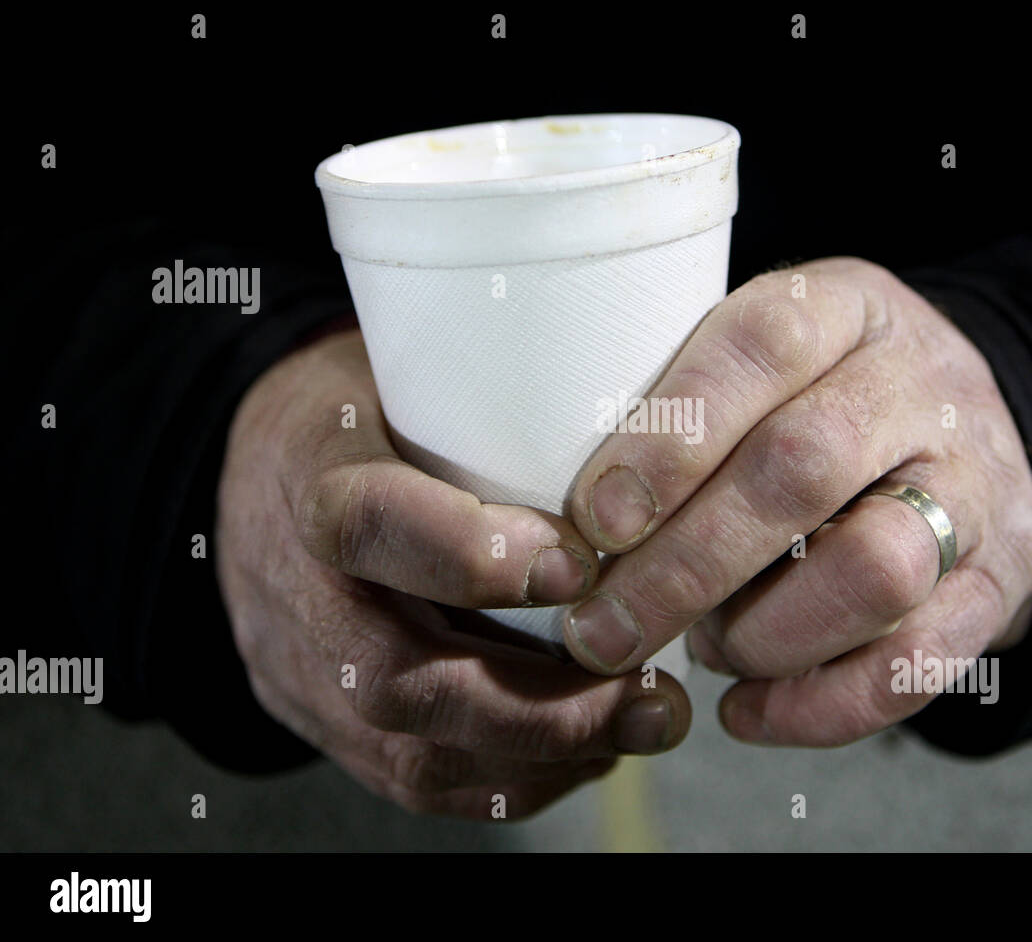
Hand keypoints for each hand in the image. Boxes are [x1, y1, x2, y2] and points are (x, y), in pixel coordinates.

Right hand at [215, 329, 689, 817]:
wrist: (267, 470)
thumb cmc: (372, 406)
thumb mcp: (416, 365)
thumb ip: (502, 397)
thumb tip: (638, 434)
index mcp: (306, 471)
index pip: (365, 523)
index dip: (473, 556)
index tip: (580, 567)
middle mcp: (292, 587)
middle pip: (398, 679)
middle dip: (542, 706)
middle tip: (649, 696)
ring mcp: (300, 669)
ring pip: (412, 753)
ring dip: (546, 753)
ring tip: (643, 724)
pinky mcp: (323, 722)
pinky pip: (415, 781)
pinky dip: (517, 777)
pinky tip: (590, 750)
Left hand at [562, 258, 1031, 744]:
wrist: (972, 432)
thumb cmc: (824, 397)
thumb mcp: (768, 358)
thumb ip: (687, 407)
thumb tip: (575, 526)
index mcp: (845, 307)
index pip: (764, 345)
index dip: (675, 436)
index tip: (598, 518)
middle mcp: (920, 386)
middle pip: (805, 466)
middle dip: (688, 562)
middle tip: (603, 629)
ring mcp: (974, 485)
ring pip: (877, 568)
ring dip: (764, 633)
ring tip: (705, 649)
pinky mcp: (999, 580)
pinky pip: (920, 661)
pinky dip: (822, 705)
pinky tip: (749, 712)